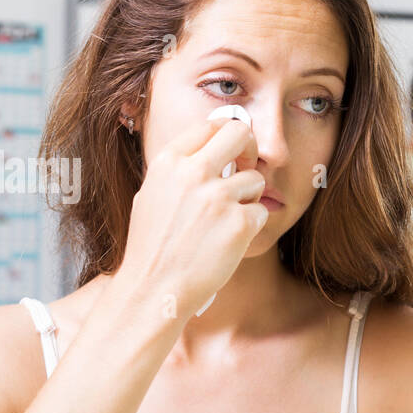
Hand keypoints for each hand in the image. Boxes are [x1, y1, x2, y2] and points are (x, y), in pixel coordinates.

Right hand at [118, 118, 270, 316]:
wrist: (155, 287)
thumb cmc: (152, 245)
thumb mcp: (152, 194)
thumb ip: (179, 169)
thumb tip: (207, 147)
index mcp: (169, 162)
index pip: (210, 125)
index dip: (226, 137)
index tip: (231, 153)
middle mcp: (194, 173)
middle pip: (240, 133)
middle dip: (249, 148)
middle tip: (246, 168)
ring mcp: (218, 197)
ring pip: (255, 179)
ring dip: (248, 199)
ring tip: (226, 221)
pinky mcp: (239, 223)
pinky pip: (261, 212)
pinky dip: (251, 226)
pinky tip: (230, 241)